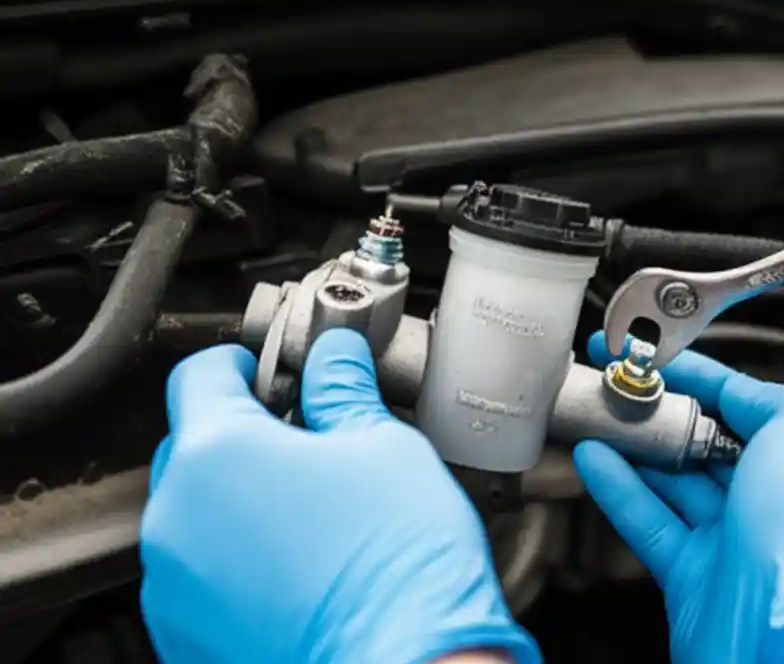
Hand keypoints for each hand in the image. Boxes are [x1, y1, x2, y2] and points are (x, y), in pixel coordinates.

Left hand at [141, 329, 538, 663]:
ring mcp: (174, 587)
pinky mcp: (186, 636)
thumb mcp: (384, 447)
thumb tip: (333, 358)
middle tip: (311, 444)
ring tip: (316, 519)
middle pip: (193, 445)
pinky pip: (202, 578)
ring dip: (241, 504)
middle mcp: (176, 519)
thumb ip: (343, 390)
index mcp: (217, 453)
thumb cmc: (397, 567)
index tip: (278, 374)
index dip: (245, 364)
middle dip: (245, 435)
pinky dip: (240, 564)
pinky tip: (303, 570)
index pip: (200, 374)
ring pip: (196, 517)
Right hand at [573, 333, 783, 663]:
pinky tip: (594, 458)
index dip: (699, 373)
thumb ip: (764, 400)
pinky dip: (620, 490)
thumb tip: (732, 389)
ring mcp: (740, 542)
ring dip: (634, 444)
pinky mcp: (698, 579)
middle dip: (663, 409)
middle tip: (619, 382)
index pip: (751, 402)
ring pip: (676, 481)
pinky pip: (651, 523)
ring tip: (597, 410)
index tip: (655, 356)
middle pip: (709, 440)